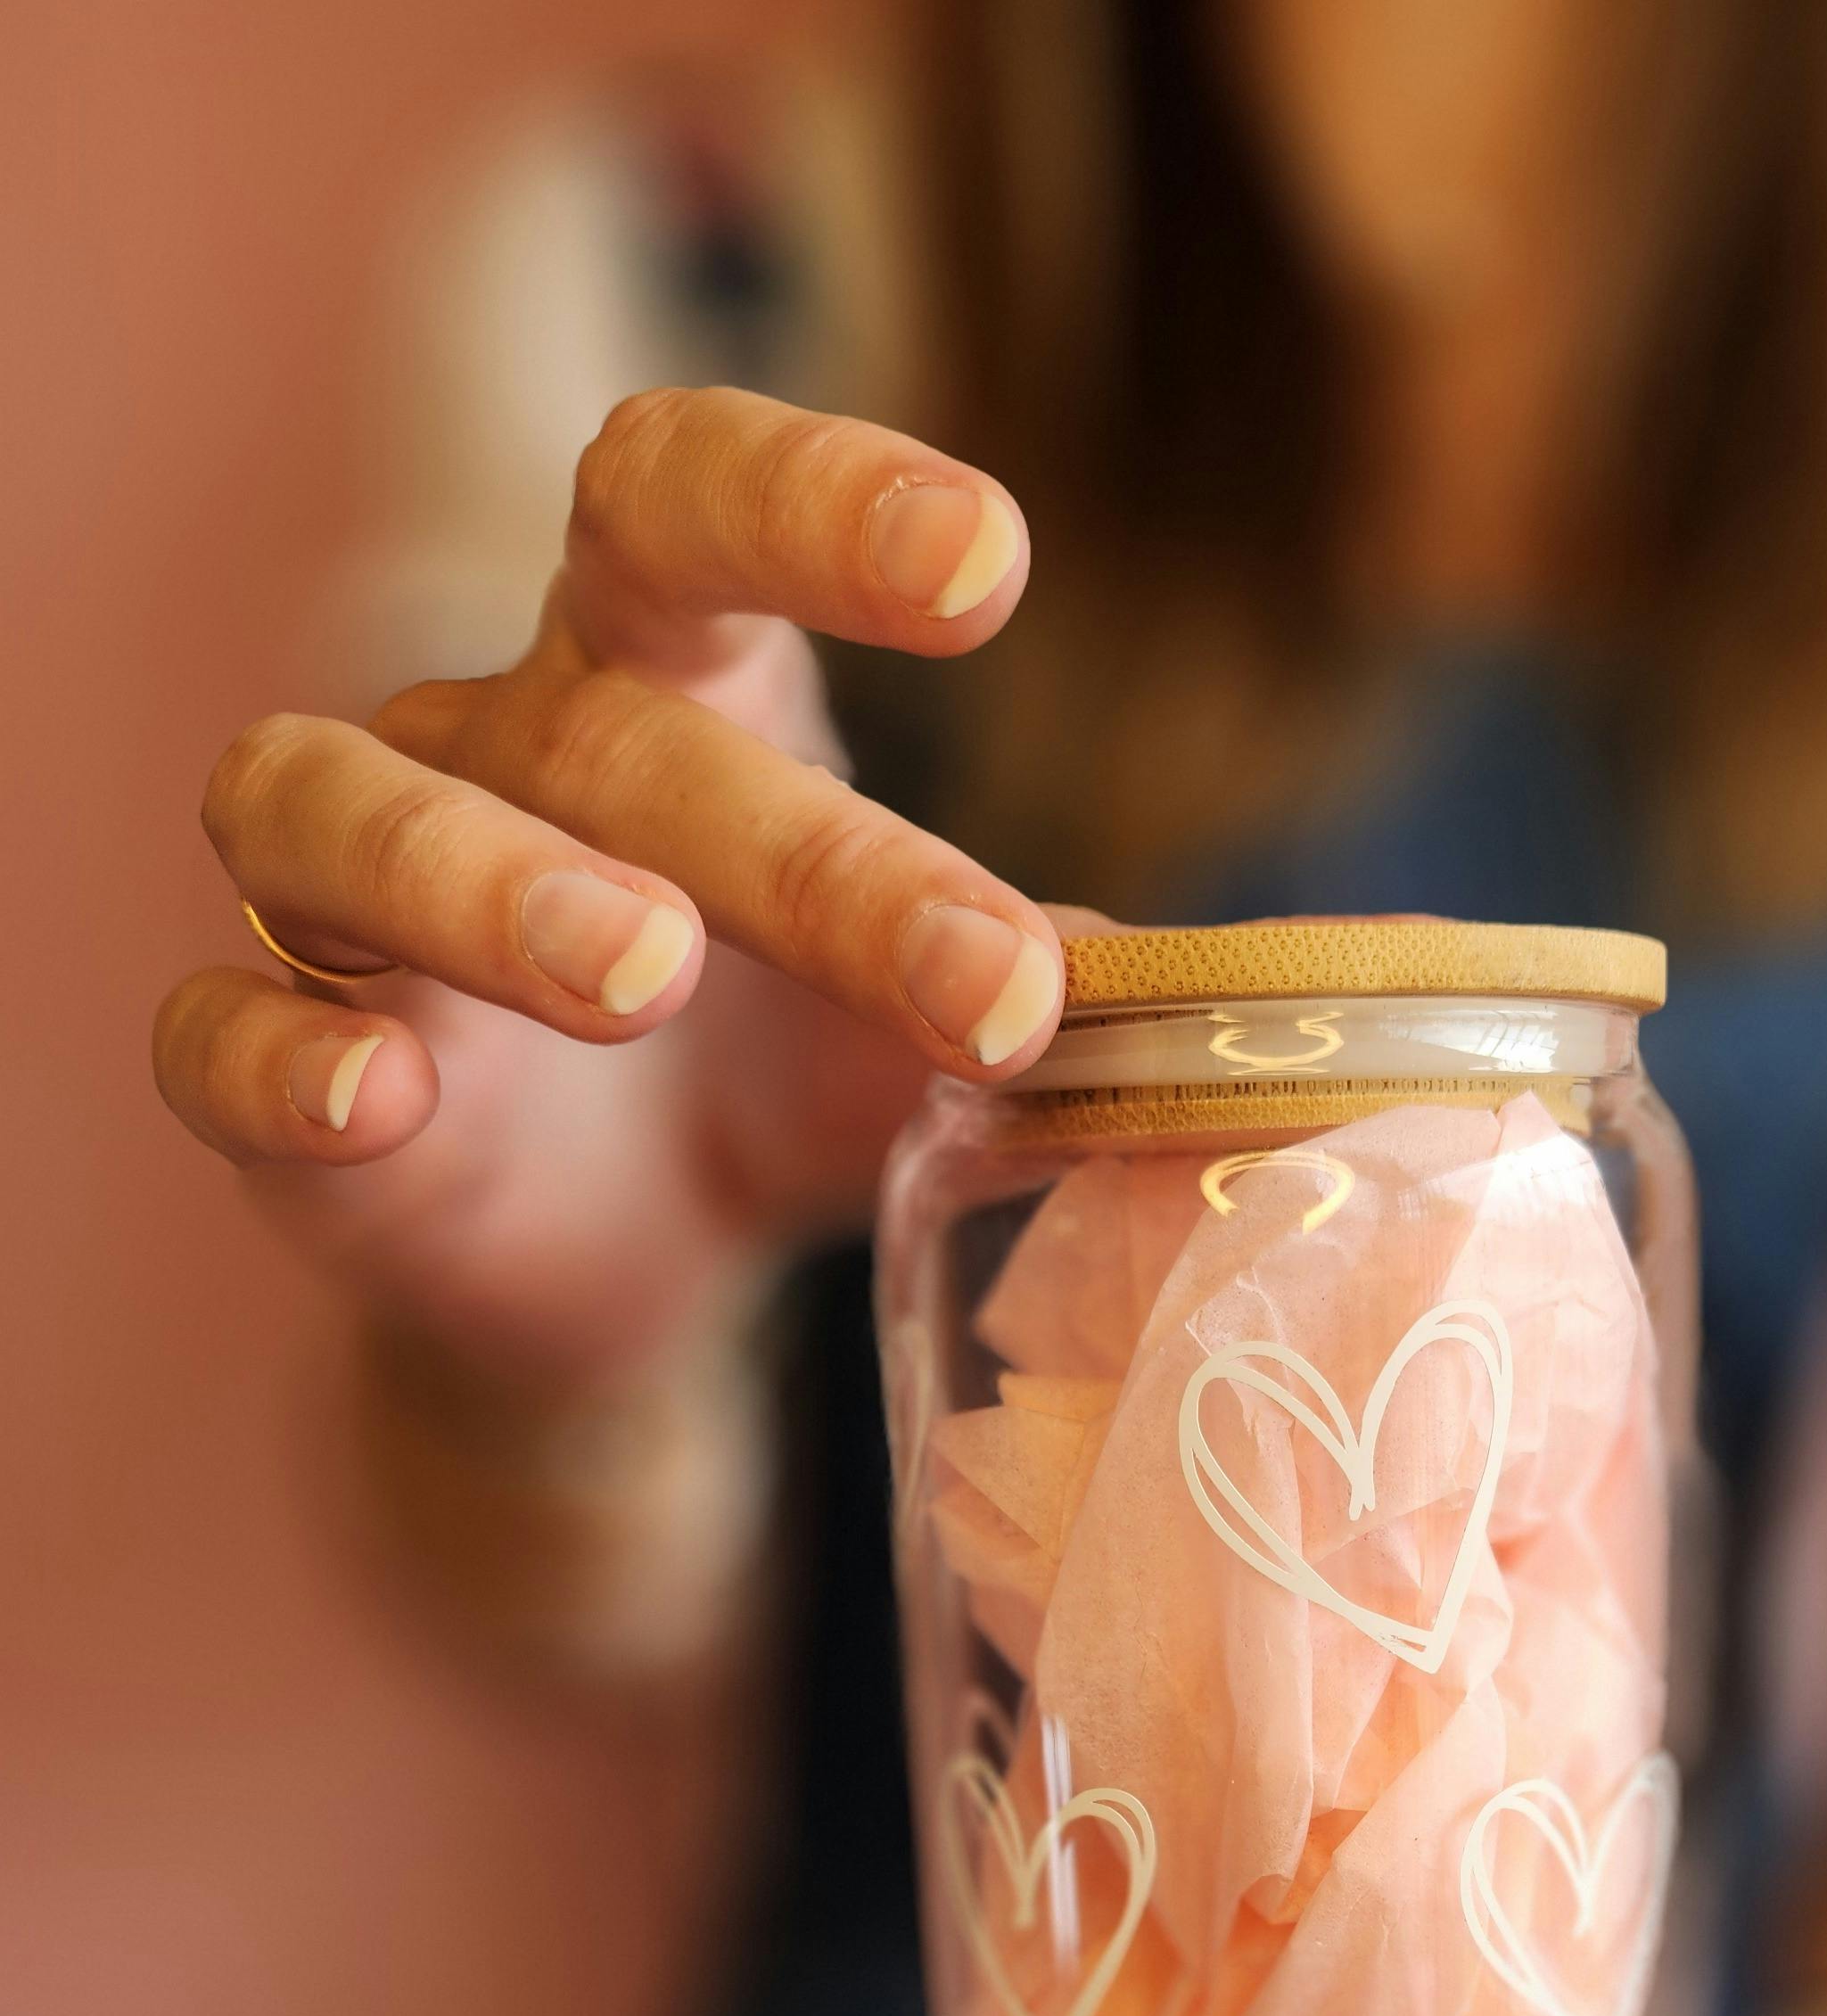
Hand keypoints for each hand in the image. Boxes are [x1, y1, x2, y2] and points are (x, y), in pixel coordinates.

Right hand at [150, 388, 1067, 1382]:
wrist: (629, 1264)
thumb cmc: (780, 1072)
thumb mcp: (917, 1032)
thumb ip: (1017, 989)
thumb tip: (1168, 990)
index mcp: (664, 684)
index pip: (692, 504)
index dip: (820, 503)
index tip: (986, 560)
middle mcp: (493, 746)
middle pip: (605, 725)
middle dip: (805, 850)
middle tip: (978, 981)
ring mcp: (356, 904)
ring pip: (345, 809)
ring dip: (488, 877)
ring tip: (639, 966)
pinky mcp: (274, 1073)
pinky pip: (220, 1030)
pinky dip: (285, 1055)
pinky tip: (382, 1095)